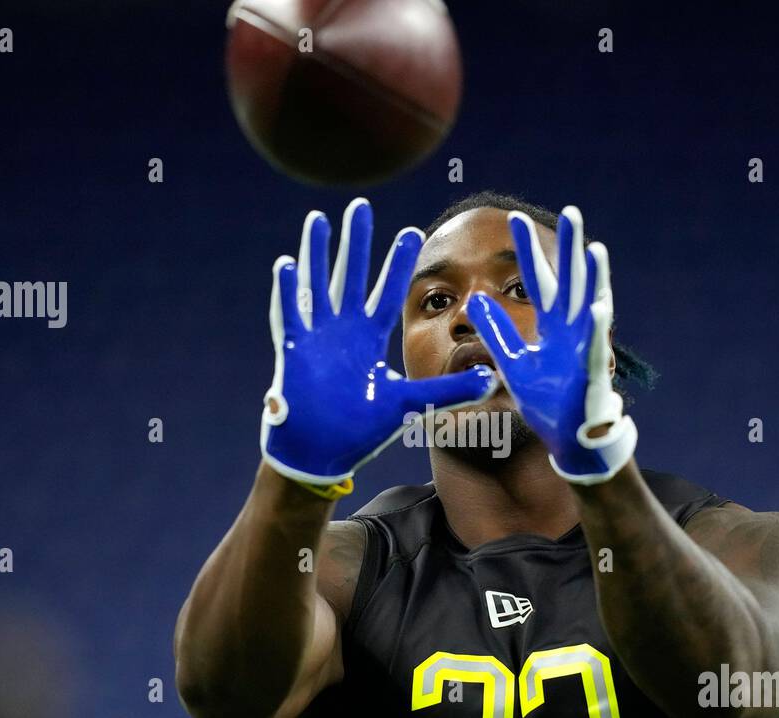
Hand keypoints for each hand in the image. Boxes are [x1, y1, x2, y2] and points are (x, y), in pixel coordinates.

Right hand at [261, 198, 497, 483]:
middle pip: (351, 275)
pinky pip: (289, 315)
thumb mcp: (411, 404)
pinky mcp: (294, 351)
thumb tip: (491, 381)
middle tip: (360, 204)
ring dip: (317, 253)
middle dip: (356, 242)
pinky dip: (287, 291)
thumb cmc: (361, 429)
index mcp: (369, 339)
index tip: (412, 231)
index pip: (387, 292)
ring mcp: (317, 338)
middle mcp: (343, 331)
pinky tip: (286, 264)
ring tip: (318, 219)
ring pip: (317, 284)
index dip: (398, 263)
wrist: (321, 453)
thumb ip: (448, 391)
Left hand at [466, 205, 637, 483]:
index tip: (513, 218)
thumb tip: (474, 301)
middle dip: (571, 248)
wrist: (568, 438)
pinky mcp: (591, 374)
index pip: (538, 279)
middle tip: (572, 212)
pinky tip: (596, 306)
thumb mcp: (512, 362)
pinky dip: (595, 328)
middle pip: (571, 281)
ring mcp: (584, 348)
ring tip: (593, 249)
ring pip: (591, 305)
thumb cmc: (547, 399)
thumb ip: (496, 331)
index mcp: (552, 326)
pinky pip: (594, 347)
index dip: (527, 251)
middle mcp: (571, 330)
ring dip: (594, 278)